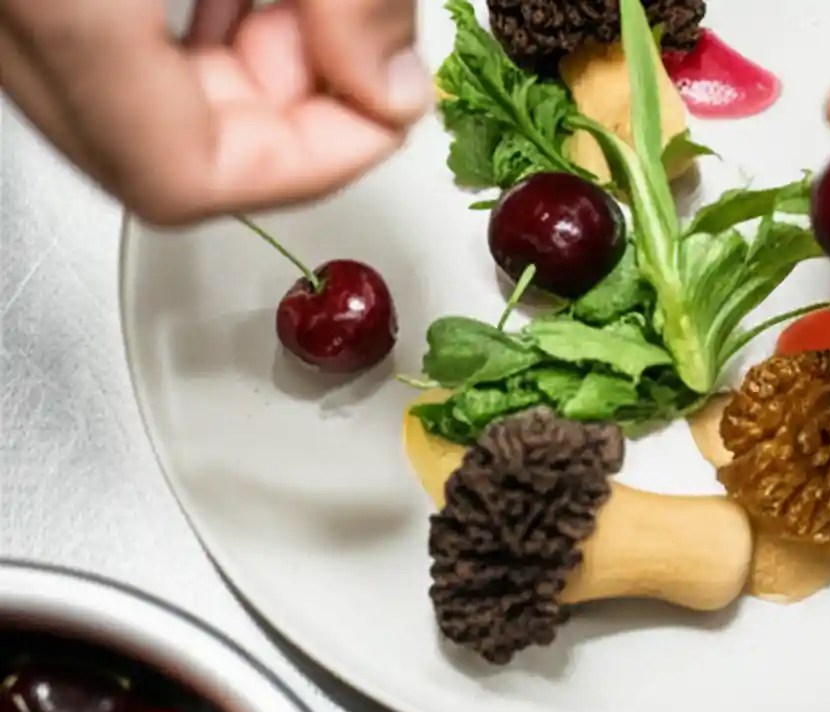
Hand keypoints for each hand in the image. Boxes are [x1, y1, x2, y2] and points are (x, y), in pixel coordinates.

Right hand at [0, 0, 430, 225]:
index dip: (308, 170)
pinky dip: (186, 40)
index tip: (385, 121)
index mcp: (54, 1)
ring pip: (121, 103)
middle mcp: (0, 15)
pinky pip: (95, 47)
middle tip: (357, 57)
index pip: (181, 177)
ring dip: (241, 78)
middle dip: (286, 124)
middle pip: (152, 152)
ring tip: (316, 12)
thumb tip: (393, 88)